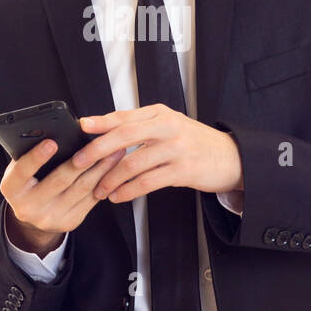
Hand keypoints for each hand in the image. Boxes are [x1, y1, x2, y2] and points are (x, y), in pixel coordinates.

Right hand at [0, 137, 124, 254]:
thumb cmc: (28, 182)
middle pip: (59, 180)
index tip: (51, 143)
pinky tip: (113, 169)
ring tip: (114, 152)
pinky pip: (91, 199)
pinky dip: (103, 181)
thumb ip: (31, 153)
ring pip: (81, 189)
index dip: (36, 157)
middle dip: (83, 160)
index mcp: (12, 189)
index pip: (22, 172)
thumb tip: (54, 130)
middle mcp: (28, 207)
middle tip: (100, 143)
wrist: (33, 213)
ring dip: (101, 169)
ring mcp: (50, 218)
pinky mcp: (69, 222)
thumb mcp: (21, 168)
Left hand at [72, 103, 243, 204]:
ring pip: (133, 162)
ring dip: (110, 178)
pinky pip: (148, 181)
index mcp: (160, 114)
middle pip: (124, 136)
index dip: (100, 122)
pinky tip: (118, 196)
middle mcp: (167, 127)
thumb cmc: (195, 142)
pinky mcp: (183, 170)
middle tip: (78, 162)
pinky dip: (128, 190)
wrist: (231, 157)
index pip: (124, 116)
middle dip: (97, 150)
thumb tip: (106, 132)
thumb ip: (142, 126)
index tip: (80, 127)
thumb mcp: (170, 125)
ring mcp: (176, 148)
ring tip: (98, 189)